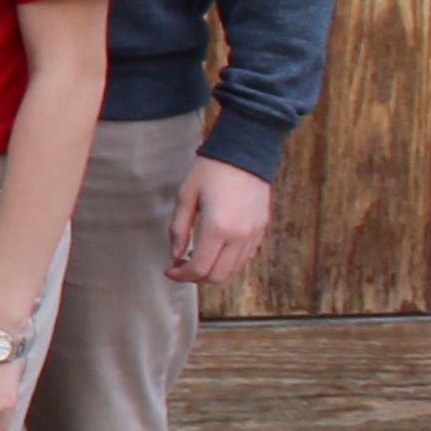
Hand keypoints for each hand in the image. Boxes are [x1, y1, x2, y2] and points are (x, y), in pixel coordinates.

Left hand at [168, 157, 274, 285]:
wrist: (245, 152)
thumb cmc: (210, 171)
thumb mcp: (186, 197)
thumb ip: (178, 230)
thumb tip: (175, 256)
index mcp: (218, 228)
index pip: (199, 268)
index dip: (181, 276)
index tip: (169, 270)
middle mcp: (240, 235)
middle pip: (218, 276)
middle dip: (196, 277)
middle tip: (181, 266)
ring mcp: (254, 234)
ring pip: (233, 269)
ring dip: (213, 270)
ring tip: (197, 256)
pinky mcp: (262, 229)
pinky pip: (245, 256)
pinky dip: (229, 261)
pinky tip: (215, 248)